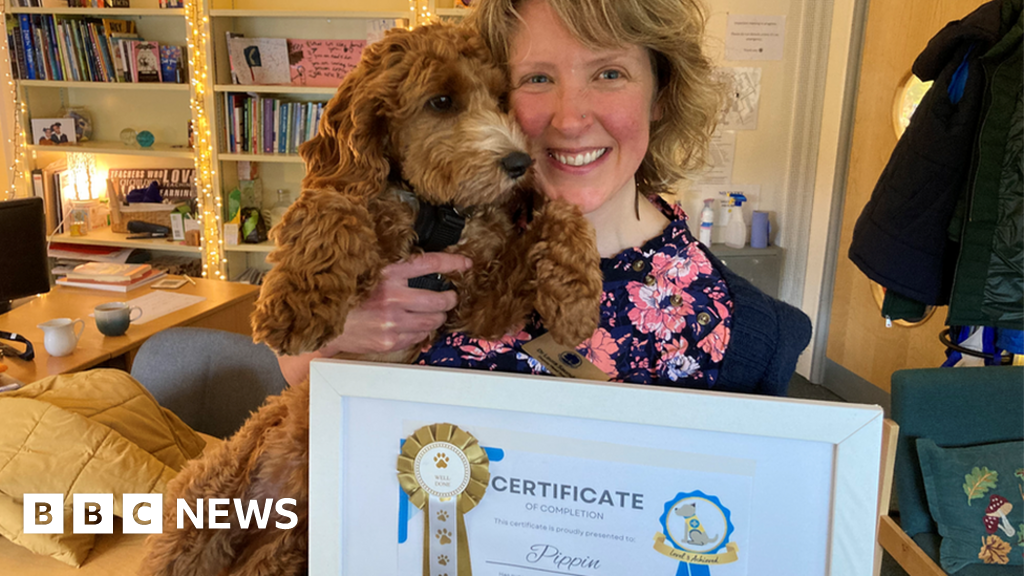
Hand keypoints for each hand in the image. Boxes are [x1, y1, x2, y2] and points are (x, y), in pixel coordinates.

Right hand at [318, 252, 472, 355]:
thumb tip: (424, 272)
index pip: (430, 264)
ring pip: (433, 321)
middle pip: (440, 299)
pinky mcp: (390, 340)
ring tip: (432, 313)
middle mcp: (393, 296)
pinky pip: (419, 336)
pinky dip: (421, 331)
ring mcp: (392, 321)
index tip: (466, 264)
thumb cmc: (347, 294)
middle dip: (449, 299)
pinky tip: (413, 326)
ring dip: (437, 317)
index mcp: (388, 273)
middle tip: (449, 298)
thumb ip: (395, 272)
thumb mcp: (368, 272)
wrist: (322, 321)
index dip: (453, 264)